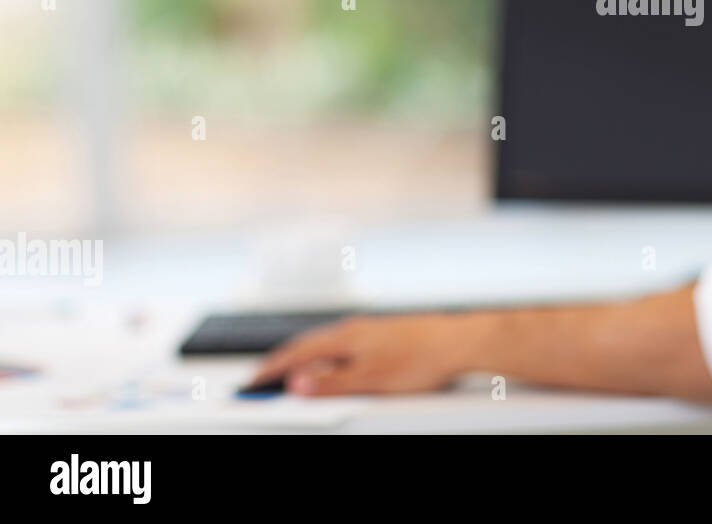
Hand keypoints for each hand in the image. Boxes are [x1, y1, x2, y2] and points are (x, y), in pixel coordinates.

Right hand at [249, 314, 480, 395]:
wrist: (459, 342)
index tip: (252, 382)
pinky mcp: (384, 332)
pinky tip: (335, 360)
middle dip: (282, 362)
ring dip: (304, 357)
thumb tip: (296, 384)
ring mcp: (370, 328)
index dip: (272, 370)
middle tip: (262, 377)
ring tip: (291, 371)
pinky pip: (344, 342)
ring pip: (326, 342)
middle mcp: (354, 328)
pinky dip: (326, 354)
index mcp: (345, 338)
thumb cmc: (421, 360)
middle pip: (307, 345)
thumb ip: (331, 383)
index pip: (297, 354)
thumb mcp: (371, 380)